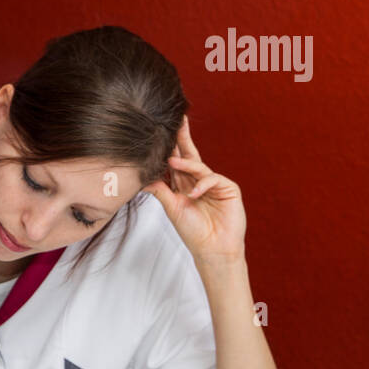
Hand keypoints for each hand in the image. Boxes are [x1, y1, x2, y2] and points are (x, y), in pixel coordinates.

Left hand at [143, 116, 246, 265]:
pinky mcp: (228, 189)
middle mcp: (198, 181)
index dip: (169, 147)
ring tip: (173, 162)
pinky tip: (194, 193)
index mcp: (184, 184)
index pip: (176, 161)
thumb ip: (159, 190)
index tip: (159, 132)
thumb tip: (140, 177)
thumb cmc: (193, 231)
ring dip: (185, 163)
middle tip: (177, 119)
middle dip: (182, 138)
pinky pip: (213, 179)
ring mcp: (214, 184)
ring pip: (198, 166)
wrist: (212, 249)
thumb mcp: (171, 208)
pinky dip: (202, 184)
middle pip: (189, 155)